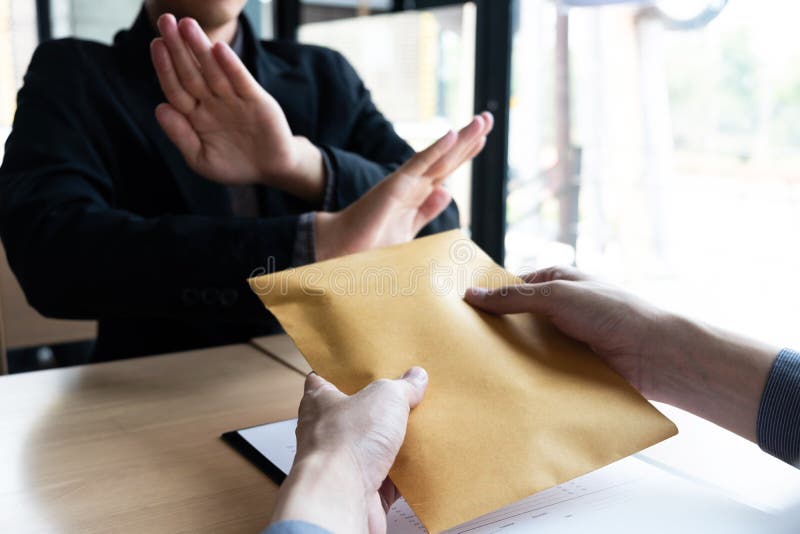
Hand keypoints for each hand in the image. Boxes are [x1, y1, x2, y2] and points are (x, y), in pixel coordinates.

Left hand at [150, 15, 324, 201]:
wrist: (271, 170)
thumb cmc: (235, 166)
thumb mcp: (201, 160)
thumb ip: (180, 136)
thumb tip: (160, 108)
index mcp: (195, 115)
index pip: (175, 87)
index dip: (165, 67)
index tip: (156, 45)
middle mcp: (212, 102)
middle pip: (191, 72)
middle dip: (178, 47)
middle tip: (165, 20)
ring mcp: (234, 99)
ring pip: (213, 70)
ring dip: (200, 47)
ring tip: (187, 24)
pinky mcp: (256, 100)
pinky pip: (241, 80)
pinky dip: (231, 65)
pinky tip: (219, 49)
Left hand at [272, 368, 428, 533]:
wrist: (341, 497)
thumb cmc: (344, 444)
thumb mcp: (384, 396)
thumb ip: (402, 386)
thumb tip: (415, 377)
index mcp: (320, 402)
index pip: (322, 381)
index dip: (339, 374)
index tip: (358, 369)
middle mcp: (326, 433)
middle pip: (354, 415)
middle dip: (378, 409)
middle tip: (401, 397)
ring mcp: (343, 462)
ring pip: (372, 448)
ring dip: (393, 442)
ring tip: (417, 427)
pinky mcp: (361, 489)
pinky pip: (387, 478)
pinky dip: (403, 474)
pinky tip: (420, 462)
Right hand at [314, 113, 492, 259]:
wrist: (343, 250)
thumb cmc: (371, 244)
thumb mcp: (409, 229)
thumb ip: (427, 211)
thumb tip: (447, 192)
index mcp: (417, 195)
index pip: (446, 169)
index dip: (465, 153)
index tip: (483, 137)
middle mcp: (413, 184)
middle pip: (448, 158)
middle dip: (469, 139)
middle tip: (489, 118)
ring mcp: (405, 183)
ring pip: (439, 157)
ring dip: (461, 138)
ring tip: (482, 121)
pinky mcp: (395, 186)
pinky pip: (419, 165)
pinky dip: (436, 149)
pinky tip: (452, 134)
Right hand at [464, 266, 667, 397]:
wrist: (654, 354)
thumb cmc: (611, 312)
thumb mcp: (556, 295)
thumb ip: (513, 297)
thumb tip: (471, 295)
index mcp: (556, 282)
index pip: (511, 288)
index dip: (488, 299)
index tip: (459, 312)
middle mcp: (559, 309)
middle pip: (516, 320)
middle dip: (495, 332)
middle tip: (461, 345)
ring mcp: (565, 339)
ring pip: (527, 348)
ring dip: (511, 357)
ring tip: (477, 368)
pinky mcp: (572, 366)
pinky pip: (542, 370)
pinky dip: (528, 375)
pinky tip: (507, 383)